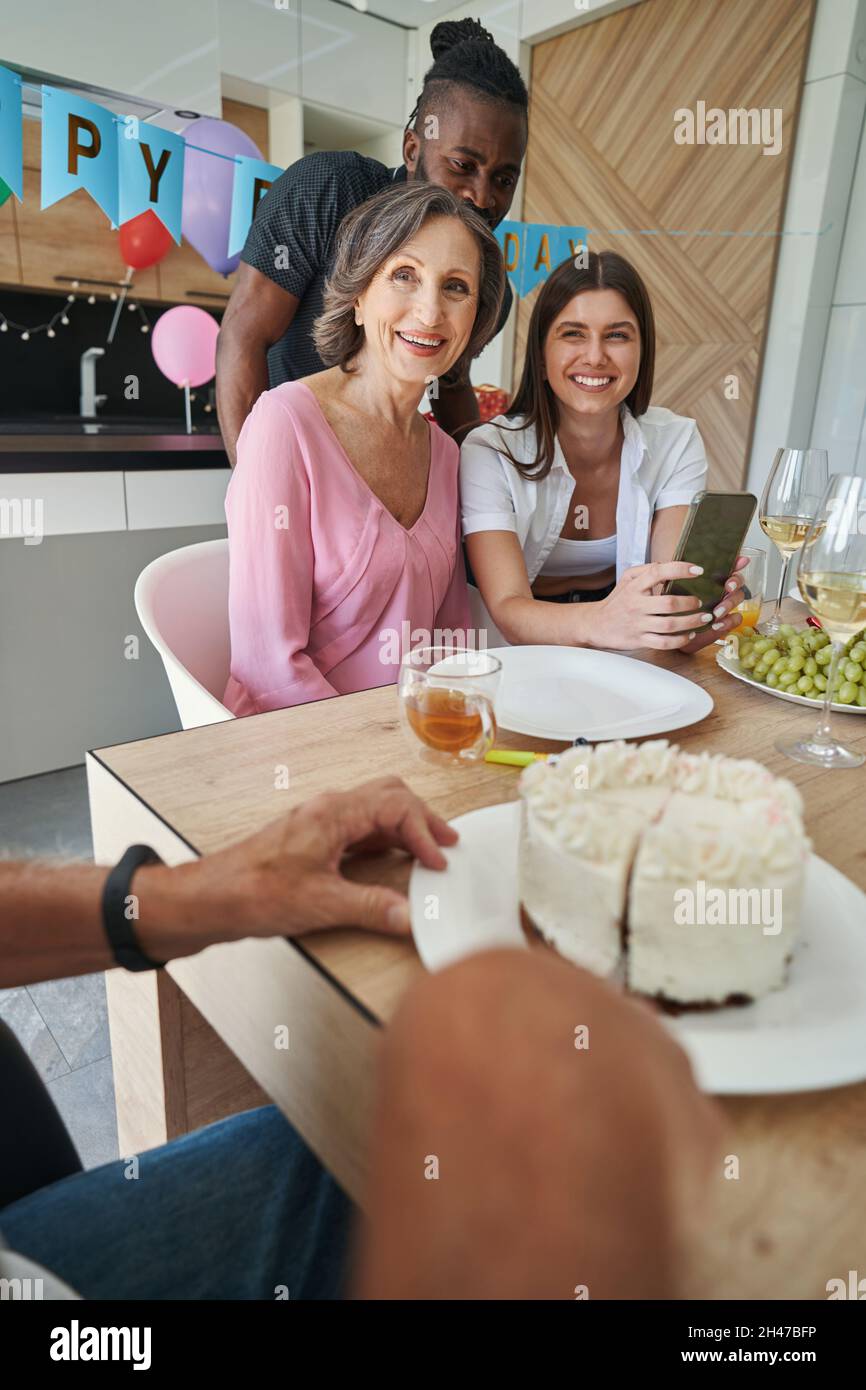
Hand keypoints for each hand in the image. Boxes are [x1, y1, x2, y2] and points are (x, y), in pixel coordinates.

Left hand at [189, 777, 457, 941]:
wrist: (210, 898)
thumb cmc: (253, 893)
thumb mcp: (322, 905)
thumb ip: (372, 907)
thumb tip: (409, 915)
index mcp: (333, 813)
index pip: (397, 806)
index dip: (425, 833)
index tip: (439, 861)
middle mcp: (328, 809)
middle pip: (390, 795)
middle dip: (422, 818)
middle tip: (446, 843)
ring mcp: (319, 822)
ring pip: (374, 808)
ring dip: (404, 825)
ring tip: (427, 850)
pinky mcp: (312, 838)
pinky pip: (359, 826)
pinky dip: (384, 837)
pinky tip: (391, 859)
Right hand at [586, 561, 716, 650]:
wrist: (596, 625)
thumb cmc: (617, 601)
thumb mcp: (626, 580)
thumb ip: (645, 570)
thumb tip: (666, 564)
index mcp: (635, 587)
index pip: (657, 573)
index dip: (680, 569)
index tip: (698, 570)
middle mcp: (636, 605)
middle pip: (668, 604)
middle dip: (690, 603)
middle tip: (701, 601)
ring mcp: (638, 624)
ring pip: (670, 625)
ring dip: (691, 622)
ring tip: (703, 617)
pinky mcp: (640, 640)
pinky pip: (664, 643)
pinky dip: (681, 640)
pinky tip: (690, 634)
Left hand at [678, 554, 748, 654]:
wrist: (671, 633)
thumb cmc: (672, 608)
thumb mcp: (671, 589)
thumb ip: (676, 575)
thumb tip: (677, 565)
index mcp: (711, 578)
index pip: (729, 566)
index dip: (737, 562)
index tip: (740, 562)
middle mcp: (721, 589)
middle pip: (737, 581)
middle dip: (735, 583)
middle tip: (728, 587)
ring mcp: (725, 604)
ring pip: (738, 598)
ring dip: (729, 603)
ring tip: (717, 612)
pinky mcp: (726, 620)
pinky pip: (736, 618)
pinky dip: (729, 621)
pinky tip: (717, 624)